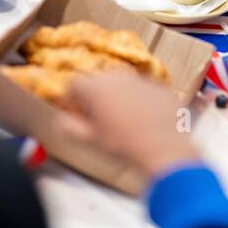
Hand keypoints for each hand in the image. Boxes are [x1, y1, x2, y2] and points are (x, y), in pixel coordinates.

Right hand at [57, 74, 199, 181]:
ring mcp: (141, 80)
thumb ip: (70, 127)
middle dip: (95, 97)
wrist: (164, 149)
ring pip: (122, 85)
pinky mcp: (160, 88)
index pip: (73, 84)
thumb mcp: (91, 140)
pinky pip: (143, 91)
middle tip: (99, 119)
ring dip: (118, 98)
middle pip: (98, 82)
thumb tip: (62, 121)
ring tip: (123, 122)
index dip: (72, 99)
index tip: (76, 113)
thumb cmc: (124, 146)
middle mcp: (117, 78)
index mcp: (95, 88)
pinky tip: (144, 121)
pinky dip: (140, 101)